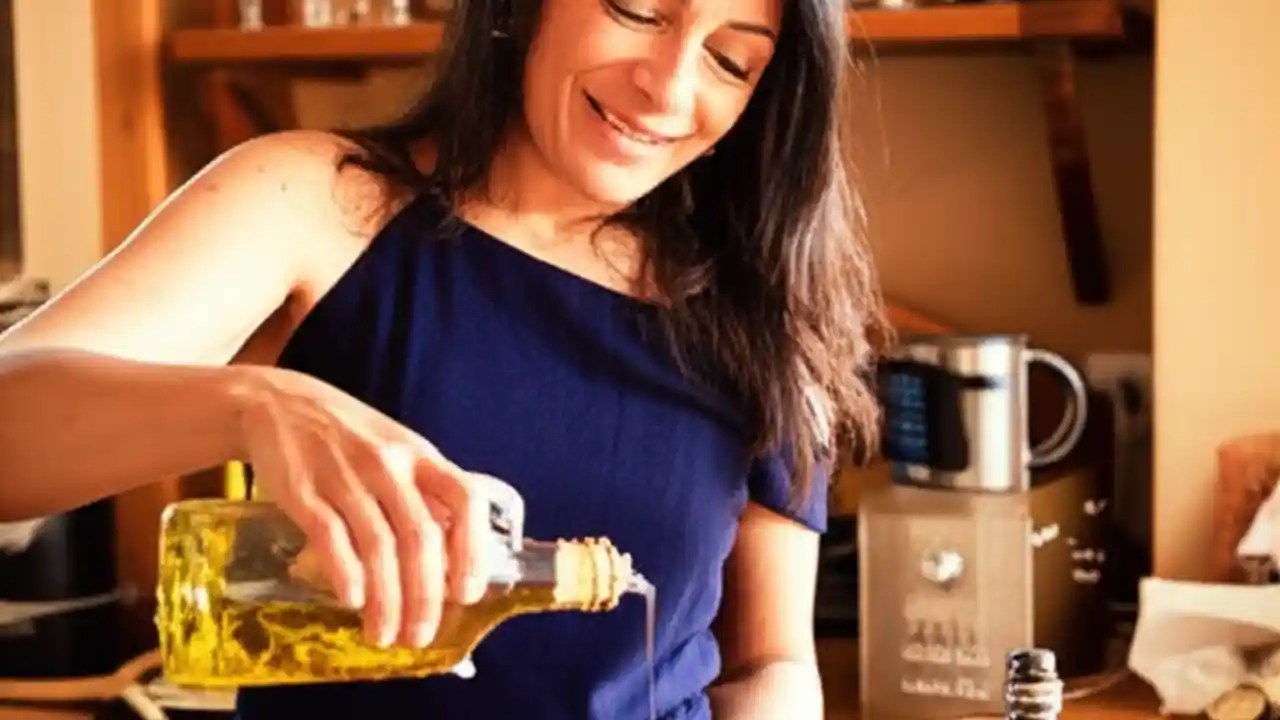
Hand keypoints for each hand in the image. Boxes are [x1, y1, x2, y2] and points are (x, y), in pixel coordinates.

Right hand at [233, 365, 492, 648]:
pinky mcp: (302, 488)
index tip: (468, 592)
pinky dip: (345, 573)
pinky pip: (330, 535)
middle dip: (425, 595)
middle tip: (421, 636)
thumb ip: (424, 495)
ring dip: (386, 599)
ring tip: (385, 635)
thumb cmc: (348, 437)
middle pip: (420, 535)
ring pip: (378, 545)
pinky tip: (353, 601)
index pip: (464, 498)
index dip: (473, 547)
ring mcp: (345, 474)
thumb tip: (453, 556)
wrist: (277, 402)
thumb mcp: (396, 450)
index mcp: (419, 455)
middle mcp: (387, 464)